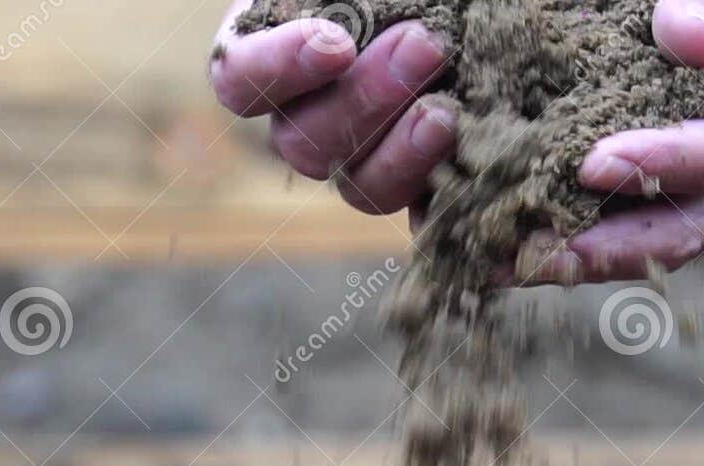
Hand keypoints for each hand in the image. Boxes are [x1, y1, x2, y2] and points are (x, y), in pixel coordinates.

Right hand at [209, 1, 455, 214]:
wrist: (450, 11)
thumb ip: (343, 1)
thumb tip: (340, 16)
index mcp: (270, 57)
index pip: (240, 81)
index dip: (278, 69)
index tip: (336, 44)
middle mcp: (304, 117)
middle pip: (303, 142)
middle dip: (365, 98)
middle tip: (423, 45)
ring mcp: (360, 156)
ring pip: (358, 186)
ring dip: (403, 152)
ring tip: (447, 109)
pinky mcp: (415, 181)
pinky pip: (415, 207)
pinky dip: (437, 188)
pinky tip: (463, 157)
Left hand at [520, 0, 703, 284]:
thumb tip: (688, 40)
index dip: (660, 164)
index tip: (593, 164)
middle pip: (686, 228)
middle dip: (613, 247)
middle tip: (545, 252)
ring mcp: (701, 202)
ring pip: (648, 250)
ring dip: (581, 261)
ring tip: (515, 263)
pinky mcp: (659, 207)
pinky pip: (618, 239)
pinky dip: (567, 246)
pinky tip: (511, 251)